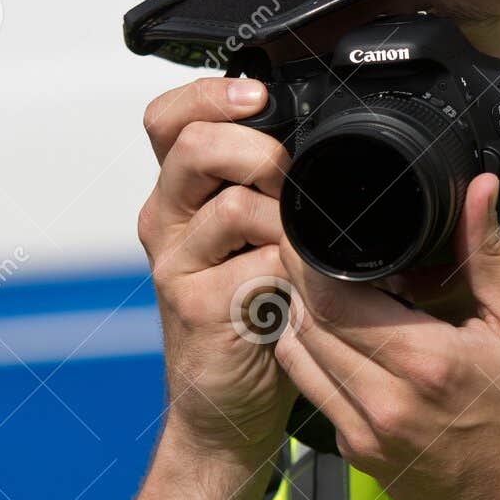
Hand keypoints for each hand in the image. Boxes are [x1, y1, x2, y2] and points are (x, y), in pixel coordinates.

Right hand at [139, 76, 296, 463]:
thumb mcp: (263, 237)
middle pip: (191, 144)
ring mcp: (176, 264)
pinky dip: (292, 269)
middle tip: (290, 175)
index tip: (259, 95)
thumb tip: (332, 140)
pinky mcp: (197, 308)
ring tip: (307, 241)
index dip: (210, 94)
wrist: (229, 404)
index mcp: (181, 192)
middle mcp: (167, 220)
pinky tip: (303, 284)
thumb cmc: (257, 312)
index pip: (169, 118)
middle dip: (256, 148)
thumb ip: (275, 190)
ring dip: (287, 215)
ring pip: (231, 204)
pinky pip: (255, 266)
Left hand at [274, 174, 499, 499]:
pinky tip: (344, 340)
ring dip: (299, 320)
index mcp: (425, 363)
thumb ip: (487, 253)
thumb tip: (479, 187)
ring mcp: (365, 437)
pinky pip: (317, 396)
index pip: (332, 298)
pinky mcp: (359, 458)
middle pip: (304, 325)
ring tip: (323, 290)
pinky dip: (317, 360)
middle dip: (300, 282)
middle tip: (311, 250)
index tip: (310, 228)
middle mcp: (383, 404)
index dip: (309, 258)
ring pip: (298, 361)